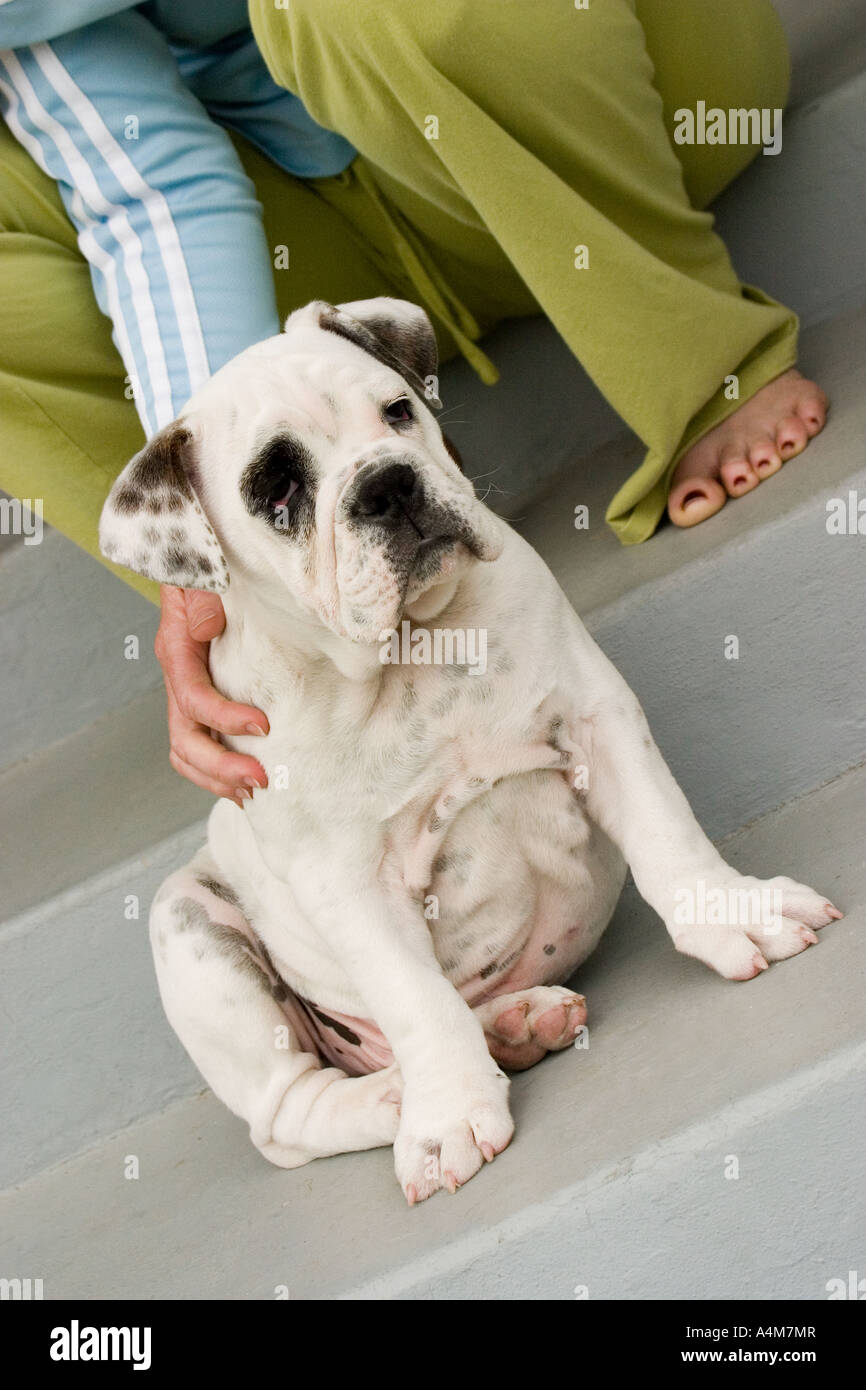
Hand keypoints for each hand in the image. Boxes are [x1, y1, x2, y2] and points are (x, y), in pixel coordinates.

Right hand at [155, 585, 268, 806]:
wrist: (201, 558)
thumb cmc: (206, 563)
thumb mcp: (202, 571)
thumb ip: (204, 598)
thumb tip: (207, 630)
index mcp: (177, 650)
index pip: (193, 698)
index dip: (225, 718)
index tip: (264, 726)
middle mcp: (178, 676)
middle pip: (184, 738)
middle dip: (220, 766)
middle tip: (261, 780)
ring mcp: (188, 690)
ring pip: (186, 749)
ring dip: (216, 778)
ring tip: (252, 792)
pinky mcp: (204, 695)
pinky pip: (200, 741)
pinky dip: (216, 769)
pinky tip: (243, 783)